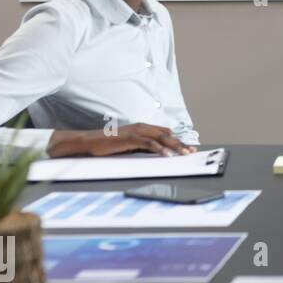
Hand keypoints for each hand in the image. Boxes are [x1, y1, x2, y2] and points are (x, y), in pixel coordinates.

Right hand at [48, 124, 196, 157]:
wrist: (90, 141)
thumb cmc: (109, 144)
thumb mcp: (131, 145)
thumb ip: (144, 146)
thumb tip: (159, 152)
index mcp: (143, 128)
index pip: (165, 133)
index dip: (178, 140)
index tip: (188, 148)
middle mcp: (142, 127)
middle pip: (167, 135)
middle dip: (181, 143)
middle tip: (191, 152)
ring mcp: (137, 131)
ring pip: (161, 138)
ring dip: (175, 146)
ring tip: (184, 154)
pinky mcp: (131, 138)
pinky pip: (149, 143)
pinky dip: (160, 149)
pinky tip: (167, 155)